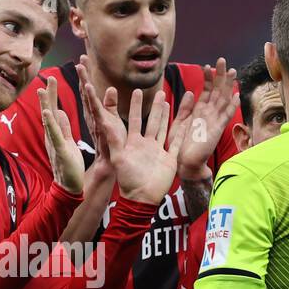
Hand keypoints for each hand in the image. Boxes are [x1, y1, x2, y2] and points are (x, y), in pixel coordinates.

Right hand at [37, 75, 84, 194]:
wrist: (69, 186)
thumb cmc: (69, 165)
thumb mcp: (67, 141)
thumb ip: (63, 127)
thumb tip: (58, 111)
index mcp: (56, 132)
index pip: (53, 110)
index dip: (52, 95)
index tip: (52, 79)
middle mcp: (52, 136)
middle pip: (49, 111)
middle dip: (48, 95)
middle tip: (47, 77)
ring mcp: (54, 143)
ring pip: (49, 121)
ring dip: (46, 105)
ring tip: (43, 90)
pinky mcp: (60, 150)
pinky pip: (55, 135)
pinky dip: (52, 124)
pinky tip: (48, 113)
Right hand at [75, 55, 113, 175]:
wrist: (109, 167)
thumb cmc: (112, 146)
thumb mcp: (113, 122)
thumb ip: (111, 106)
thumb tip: (112, 89)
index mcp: (96, 114)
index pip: (91, 92)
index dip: (87, 76)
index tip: (84, 59)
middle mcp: (92, 117)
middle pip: (87, 93)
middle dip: (84, 76)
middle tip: (80, 59)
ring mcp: (93, 123)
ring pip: (87, 101)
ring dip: (83, 84)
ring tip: (80, 67)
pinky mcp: (97, 129)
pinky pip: (91, 113)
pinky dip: (86, 101)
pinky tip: (83, 90)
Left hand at [77, 66, 179, 204]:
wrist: (141, 198)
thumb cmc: (127, 180)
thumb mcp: (117, 157)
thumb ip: (113, 138)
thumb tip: (103, 120)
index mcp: (133, 143)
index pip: (135, 120)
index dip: (135, 106)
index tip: (136, 91)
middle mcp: (146, 145)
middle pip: (151, 121)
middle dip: (154, 107)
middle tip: (158, 91)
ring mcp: (158, 151)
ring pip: (163, 129)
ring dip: (166, 116)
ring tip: (168, 102)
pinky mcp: (169, 160)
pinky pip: (176, 143)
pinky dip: (181, 133)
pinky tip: (185, 122)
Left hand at [172, 59, 237, 181]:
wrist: (184, 163)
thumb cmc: (179, 145)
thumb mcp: (179, 122)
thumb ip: (184, 107)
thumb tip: (191, 91)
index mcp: (199, 112)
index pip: (206, 91)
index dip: (208, 79)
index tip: (207, 65)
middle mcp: (208, 114)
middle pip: (217, 92)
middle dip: (219, 76)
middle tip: (222, 60)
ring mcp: (214, 121)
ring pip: (223, 100)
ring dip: (227, 86)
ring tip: (231, 71)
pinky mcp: (217, 130)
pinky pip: (225, 116)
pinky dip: (231, 106)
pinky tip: (236, 95)